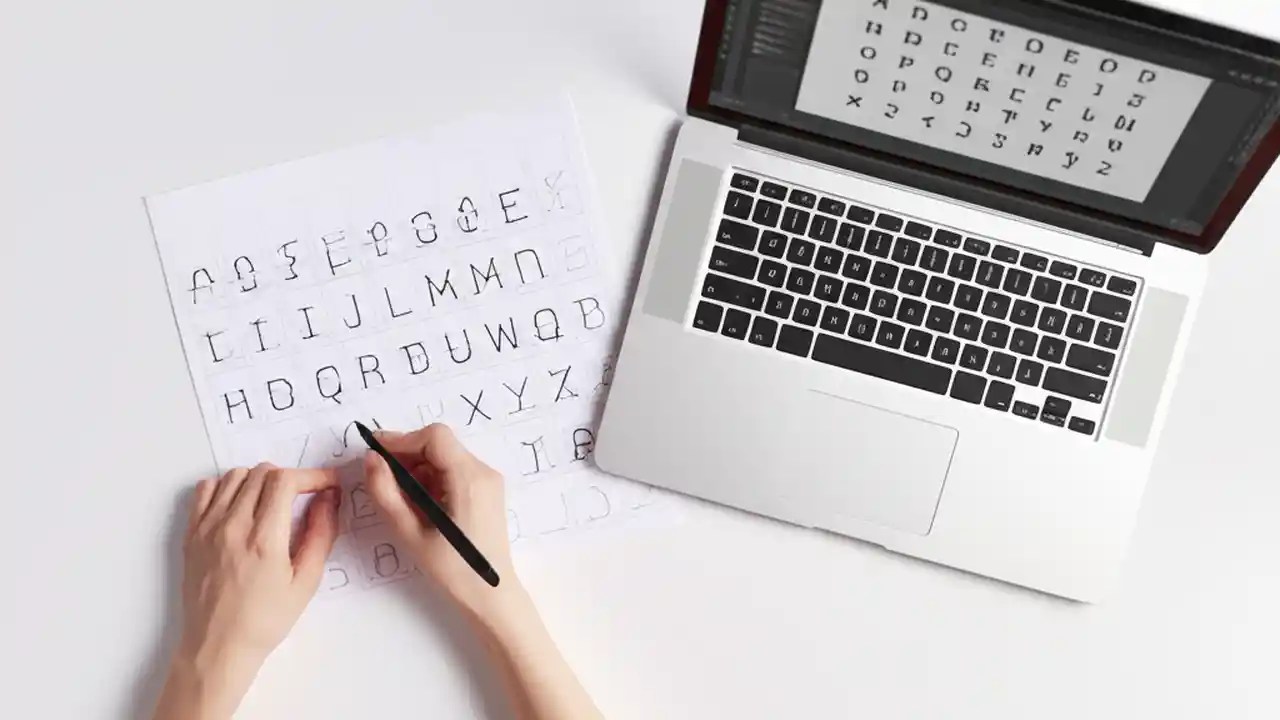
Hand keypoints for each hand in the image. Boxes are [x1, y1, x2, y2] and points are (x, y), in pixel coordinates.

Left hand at [153, 464, 340, 719]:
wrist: (217, 646)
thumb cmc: (264, 620)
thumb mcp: (306, 582)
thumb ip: (320, 534)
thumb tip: (328, 499)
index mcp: (264, 539)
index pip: (286, 481)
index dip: (311, 475)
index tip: (326, 484)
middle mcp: (232, 527)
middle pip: (261, 472)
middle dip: (289, 477)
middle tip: (303, 496)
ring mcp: (207, 528)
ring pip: (234, 475)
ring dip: (259, 479)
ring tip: (271, 501)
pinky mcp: (191, 534)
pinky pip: (204, 490)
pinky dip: (225, 487)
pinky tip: (239, 504)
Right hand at [363, 424, 520, 626]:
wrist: (491, 594)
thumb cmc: (452, 569)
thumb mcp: (410, 533)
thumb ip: (386, 493)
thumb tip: (371, 459)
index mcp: (469, 479)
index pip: (434, 437)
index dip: (401, 440)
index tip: (375, 453)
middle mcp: (484, 472)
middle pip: (440, 445)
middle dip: (407, 456)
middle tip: (383, 480)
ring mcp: (489, 481)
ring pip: (446, 457)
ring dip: (419, 470)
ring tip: (401, 500)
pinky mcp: (487, 491)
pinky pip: (455, 471)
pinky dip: (433, 480)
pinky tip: (420, 506)